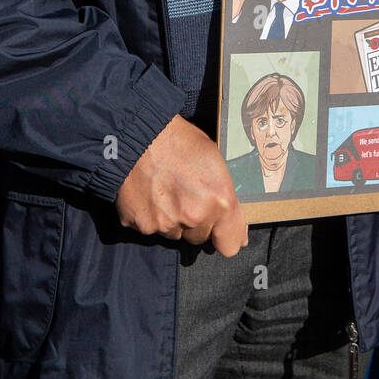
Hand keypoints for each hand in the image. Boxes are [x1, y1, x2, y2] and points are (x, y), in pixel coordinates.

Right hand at [116, 115, 247, 255]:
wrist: (139, 133)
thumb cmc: (179, 141)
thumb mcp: (215, 162)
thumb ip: (229, 202)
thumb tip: (239, 236)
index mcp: (219, 200)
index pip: (229, 245)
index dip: (225, 238)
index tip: (221, 233)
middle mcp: (194, 217)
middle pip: (199, 237)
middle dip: (196, 222)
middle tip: (185, 194)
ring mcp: (165, 223)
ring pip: (174, 233)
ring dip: (173, 219)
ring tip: (165, 190)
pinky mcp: (141, 224)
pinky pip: (150, 228)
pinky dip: (150, 216)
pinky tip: (149, 194)